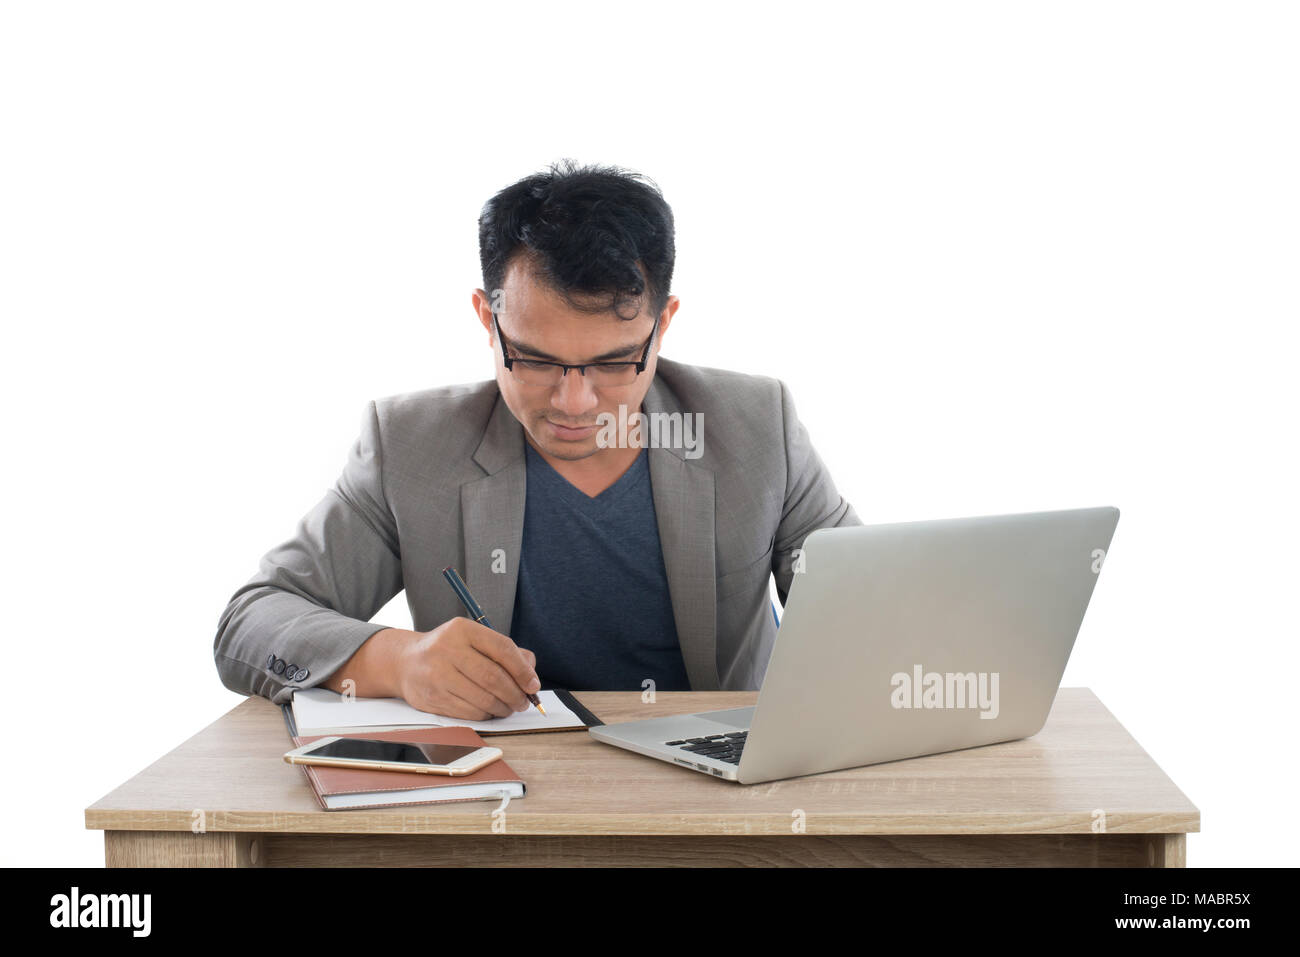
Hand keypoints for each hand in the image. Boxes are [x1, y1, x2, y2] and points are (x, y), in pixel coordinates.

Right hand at [395, 617, 539, 719]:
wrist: (406, 662)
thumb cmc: (449, 651)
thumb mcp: (474, 640)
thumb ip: (504, 651)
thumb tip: (531, 672)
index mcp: (462, 629)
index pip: (502, 649)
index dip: (523, 670)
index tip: (533, 685)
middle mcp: (447, 649)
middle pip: (493, 677)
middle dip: (515, 694)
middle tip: (524, 702)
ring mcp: (436, 674)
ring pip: (482, 699)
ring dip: (503, 708)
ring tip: (509, 707)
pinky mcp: (431, 697)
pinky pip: (469, 713)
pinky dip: (486, 715)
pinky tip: (490, 711)